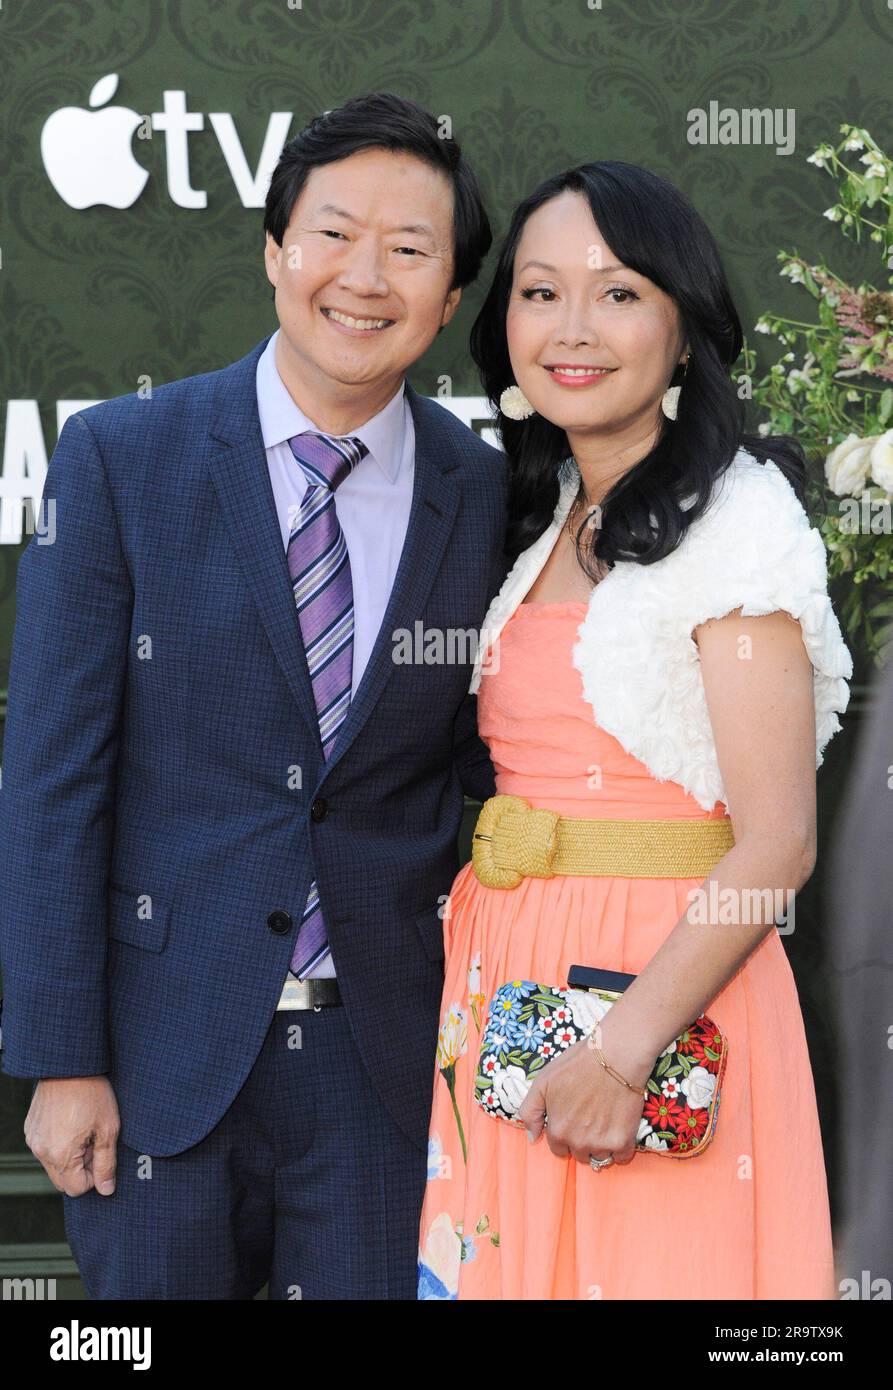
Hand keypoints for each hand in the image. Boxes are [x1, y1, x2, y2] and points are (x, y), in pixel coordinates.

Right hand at [24, 1076, 120, 1196]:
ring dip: (69, 1157)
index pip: (76, 1189)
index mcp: (61, 1155)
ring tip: (83, 1130)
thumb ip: (106, 1164)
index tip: (101, 1156)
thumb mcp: (108, 1129)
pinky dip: (59, 1144)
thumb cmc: (92, 1093)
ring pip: (53, 1165)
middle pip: (62, 1180)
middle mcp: (41, 1151)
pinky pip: (45, 1148)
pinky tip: (71, 1122)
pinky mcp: (31, 1128)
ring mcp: (34, 1139)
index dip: (94, 1177)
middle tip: (93, 1143)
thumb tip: (106, 1189)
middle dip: (81, 1169)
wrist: (70, 1065)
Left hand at [517, 1010, 652, 1165]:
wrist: (616, 1056)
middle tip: (590, 1115)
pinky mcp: (623, 1141)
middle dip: (582, 1139)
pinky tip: (619, 1125)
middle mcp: (578, 1143)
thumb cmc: (577, 1065)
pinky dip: (620, 1146)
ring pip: (599, 1156)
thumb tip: (532, 1137)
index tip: (573, 1117)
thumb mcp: (543, 1081)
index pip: (558, 1148)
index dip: (564, 1132)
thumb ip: (530, 1111)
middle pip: (579, 1153)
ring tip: (605, 1118)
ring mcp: (602, 1144)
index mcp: (558, 1131)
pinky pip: (621, 1156)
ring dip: (601, 1144)